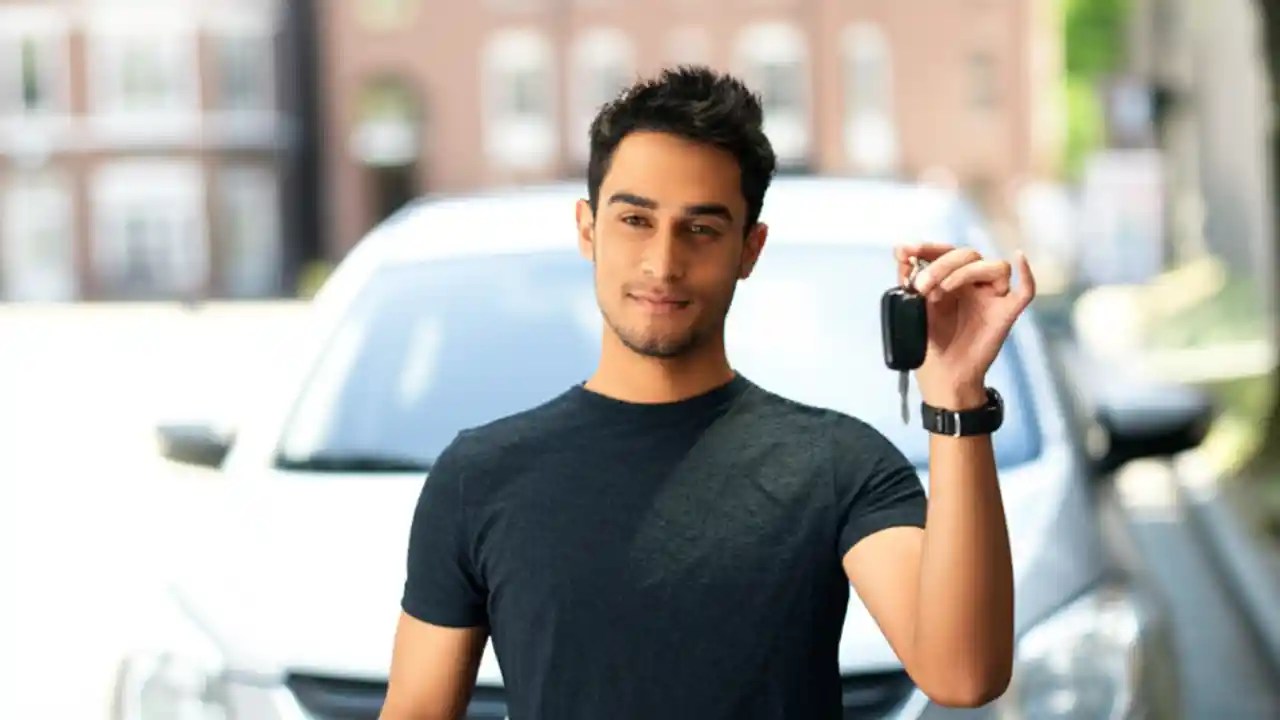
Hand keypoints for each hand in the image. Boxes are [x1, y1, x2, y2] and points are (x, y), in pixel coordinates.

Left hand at [895, 243, 1035, 408]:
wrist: (942, 377)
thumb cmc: (931, 343)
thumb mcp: (913, 307)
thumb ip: (908, 280)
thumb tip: (901, 252)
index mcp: (951, 278)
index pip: (946, 251)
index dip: (927, 247)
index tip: (904, 251)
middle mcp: (974, 283)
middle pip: (968, 255)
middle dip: (941, 264)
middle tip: (921, 285)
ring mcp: (992, 297)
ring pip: (994, 266)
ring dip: (964, 272)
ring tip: (940, 292)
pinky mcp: (1006, 313)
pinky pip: (1026, 291)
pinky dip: (1026, 274)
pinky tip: (1019, 258)